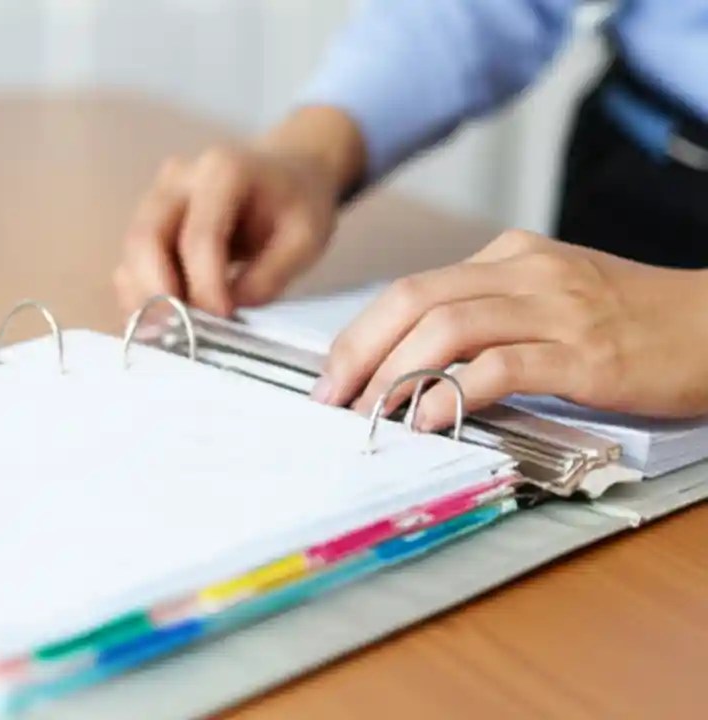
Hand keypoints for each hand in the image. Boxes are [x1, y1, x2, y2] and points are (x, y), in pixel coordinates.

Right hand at [113, 107, 365, 317]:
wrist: (285, 174)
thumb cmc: (297, 204)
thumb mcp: (305, 238)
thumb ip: (269, 275)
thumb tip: (222, 311)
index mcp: (222, 171)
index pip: (199, 236)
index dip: (205, 284)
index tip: (224, 317)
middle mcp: (177, 179)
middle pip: (146, 237)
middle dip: (158, 292)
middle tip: (182, 331)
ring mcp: (156, 198)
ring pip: (131, 253)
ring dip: (144, 298)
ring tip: (172, 332)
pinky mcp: (147, 222)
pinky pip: (130, 262)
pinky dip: (139, 296)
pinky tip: (162, 322)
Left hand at [313, 230, 707, 428]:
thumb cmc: (633, 319)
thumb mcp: (551, 297)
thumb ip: (488, 316)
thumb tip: (414, 363)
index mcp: (508, 257)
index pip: (409, 289)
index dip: (359, 335)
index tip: (332, 377)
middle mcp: (525, 273)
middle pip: (413, 301)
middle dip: (360, 354)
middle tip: (333, 400)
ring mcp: (556, 310)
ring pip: (447, 329)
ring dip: (396, 375)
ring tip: (371, 413)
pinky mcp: (585, 354)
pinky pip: (501, 366)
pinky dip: (455, 392)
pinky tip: (430, 420)